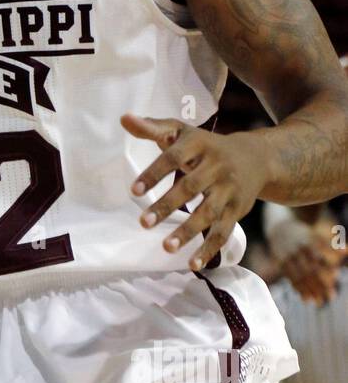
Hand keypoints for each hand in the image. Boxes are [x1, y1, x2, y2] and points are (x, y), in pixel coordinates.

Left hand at [122, 114, 268, 270]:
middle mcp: (216, 166)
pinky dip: (209, 249)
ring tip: (166, 248)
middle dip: (168, 206)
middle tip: (143, 223)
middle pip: (191, 187)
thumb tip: (125, 118)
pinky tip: (193, 264)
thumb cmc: (206, 146)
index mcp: (199, 144)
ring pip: (209, 213)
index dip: (154, 173)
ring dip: (188, 231)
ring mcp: (229, 190)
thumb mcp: (183, 133)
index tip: (133, 191)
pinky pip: (224, 231)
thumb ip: (154, 128)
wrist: (257, 158)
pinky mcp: (238, 210)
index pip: (174, 157)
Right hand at [279, 239, 342, 305]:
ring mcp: (288, 258)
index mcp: (309, 242)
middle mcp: (297, 250)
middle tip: (331, 297)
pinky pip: (291, 279)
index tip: (336, 277)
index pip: (320, 258)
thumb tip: (346, 251)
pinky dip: (299, 290)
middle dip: (321, 284)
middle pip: (311, 270)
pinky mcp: (281, 264)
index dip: (328, 268)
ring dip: (310, 291)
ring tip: (319, 302)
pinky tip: (306, 298)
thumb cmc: (305, 236)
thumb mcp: (317, 235)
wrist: (279, 231)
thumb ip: (332, 245)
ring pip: (300, 277)